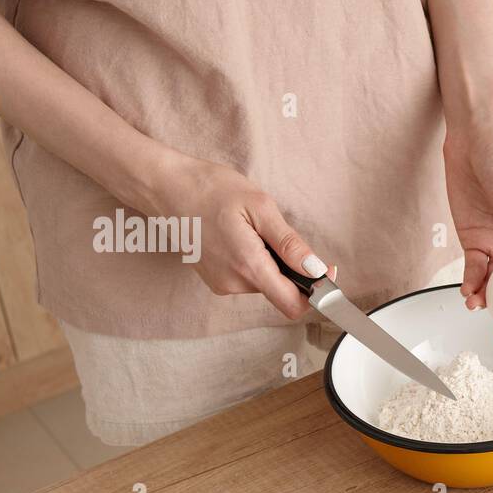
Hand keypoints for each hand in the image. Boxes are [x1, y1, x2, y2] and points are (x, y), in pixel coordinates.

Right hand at [148, 155, 328, 319]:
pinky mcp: (215, 279)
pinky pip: (248, 278)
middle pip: (281, 292)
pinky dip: (255, 262)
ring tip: (252, 231)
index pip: (293, 305)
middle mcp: (234, 283)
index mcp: (248, 267)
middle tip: (281, 235)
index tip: (325, 272)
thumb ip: (289, 244)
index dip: (316, 293)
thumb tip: (316, 269)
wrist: (166, 188)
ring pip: (265, 284)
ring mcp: (222, 284)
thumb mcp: (259, 208)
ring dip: (271, 263)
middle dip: (291, 271)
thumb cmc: (211, 190)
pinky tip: (241, 237)